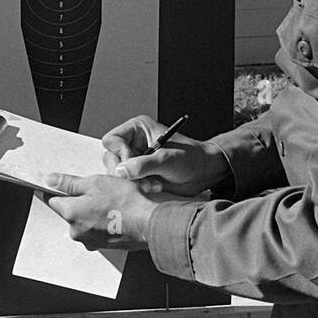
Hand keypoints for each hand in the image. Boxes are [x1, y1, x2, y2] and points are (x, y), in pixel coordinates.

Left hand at [43, 174, 155, 250]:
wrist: (148, 224)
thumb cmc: (124, 202)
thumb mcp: (95, 183)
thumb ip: (70, 183)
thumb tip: (51, 180)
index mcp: (71, 214)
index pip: (53, 200)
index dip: (58, 190)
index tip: (65, 185)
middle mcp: (76, 231)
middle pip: (70, 212)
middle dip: (80, 201)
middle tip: (98, 191)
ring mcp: (90, 241)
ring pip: (84, 221)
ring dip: (92, 212)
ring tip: (110, 202)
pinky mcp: (102, 245)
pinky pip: (96, 230)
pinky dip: (102, 222)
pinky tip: (115, 213)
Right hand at [100, 115, 230, 196]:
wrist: (205, 173)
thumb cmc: (192, 158)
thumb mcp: (167, 159)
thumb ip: (143, 165)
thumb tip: (120, 172)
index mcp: (138, 129)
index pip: (112, 140)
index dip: (120, 154)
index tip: (134, 165)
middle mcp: (134, 143)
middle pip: (111, 158)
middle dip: (126, 172)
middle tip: (143, 180)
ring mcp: (135, 159)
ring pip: (117, 173)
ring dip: (133, 182)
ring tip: (152, 184)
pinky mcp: (139, 174)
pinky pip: (127, 183)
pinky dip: (138, 188)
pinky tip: (154, 187)